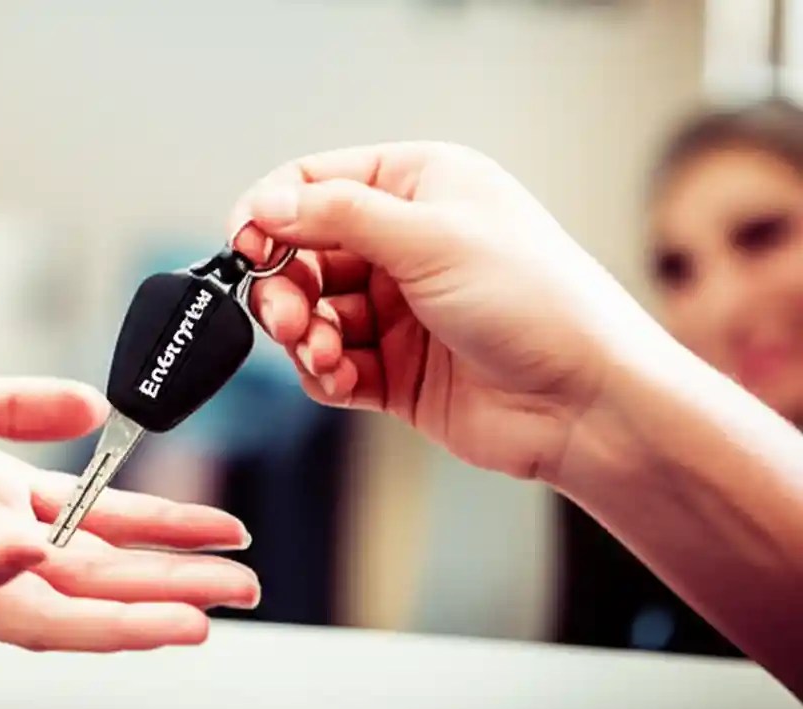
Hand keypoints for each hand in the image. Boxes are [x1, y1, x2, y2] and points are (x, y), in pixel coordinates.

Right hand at [229, 142, 665, 481]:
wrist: (586, 404)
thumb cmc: (540, 304)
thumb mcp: (433, 238)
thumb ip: (339, 216)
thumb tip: (267, 203)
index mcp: (420, 186)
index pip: (315, 181)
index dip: (270, 210)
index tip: (244, 243)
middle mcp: (404, 242)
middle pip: (301, 252)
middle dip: (283, 285)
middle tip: (284, 314)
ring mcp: (398, 308)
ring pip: (310, 312)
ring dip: (302, 334)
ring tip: (322, 351)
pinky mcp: (394, 368)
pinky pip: (329, 363)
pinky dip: (322, 371)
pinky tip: (339, 376)